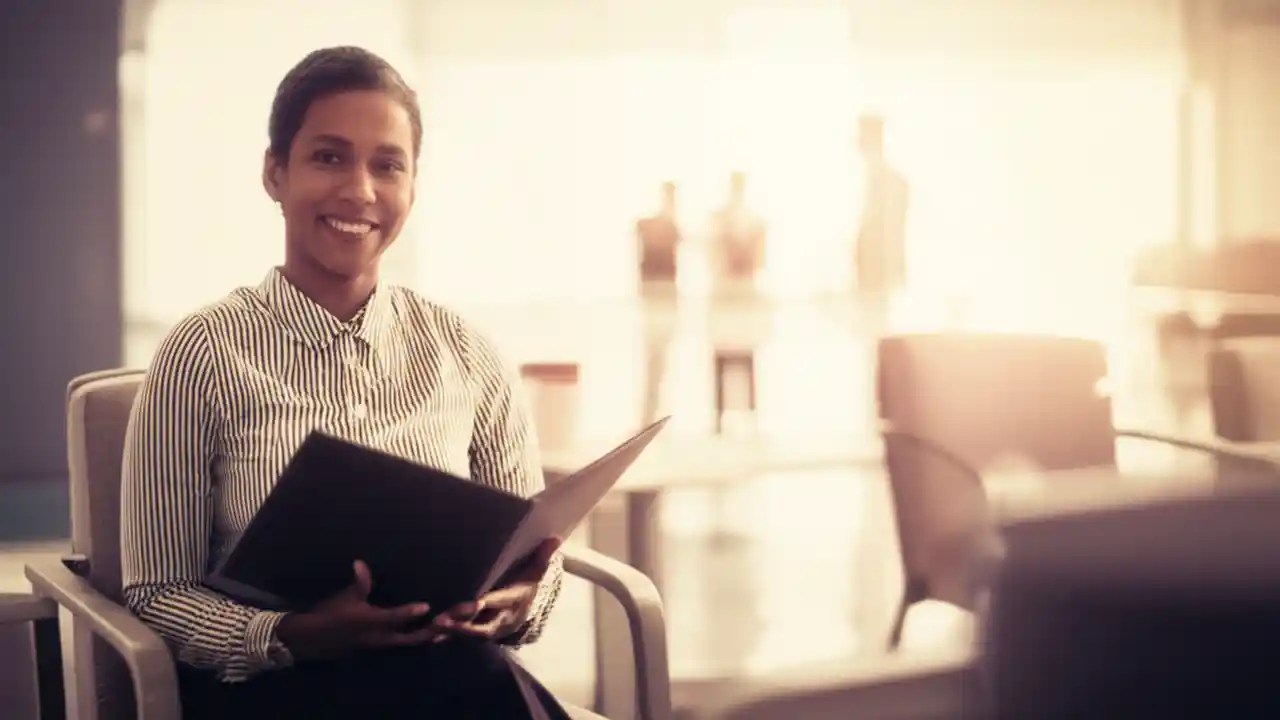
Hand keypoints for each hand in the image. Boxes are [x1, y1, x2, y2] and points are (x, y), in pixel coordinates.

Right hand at [274, 559, 437, 660]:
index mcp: (370, 623)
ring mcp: (379, 646)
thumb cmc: (330, 615)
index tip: (427, 606)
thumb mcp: (344, 598)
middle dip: (430, 632)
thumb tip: (360, 563)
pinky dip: (414, 639)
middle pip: (410, 639)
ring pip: (407, 644)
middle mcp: (379, 638)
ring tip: (443, 631)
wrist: (313, 640)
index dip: (410, 612)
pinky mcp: (377, 648)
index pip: (394, 618)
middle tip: (447, 624)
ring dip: (424, 637)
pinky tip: (423, 634)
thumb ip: (359, 582)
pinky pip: (400, 644)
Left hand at [431, 537, 560, 641]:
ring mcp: (490, 630)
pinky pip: (462, 638)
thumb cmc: (526, 581)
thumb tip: (556, 538)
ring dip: (451, 632)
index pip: (502, 602)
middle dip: (463, 625)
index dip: (490, 603)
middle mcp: (503, 620)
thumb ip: (542, 555)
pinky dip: (447, 637)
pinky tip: (428, 635)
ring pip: (469, 635)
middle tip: (442, 619)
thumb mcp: (536, 569)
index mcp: (516, 601)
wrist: (526, 606)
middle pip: (483, 627)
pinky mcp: (478, 634)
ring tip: (431, 626)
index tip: (476, 602)